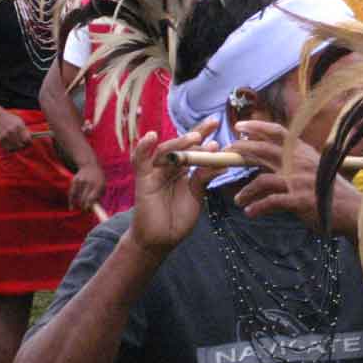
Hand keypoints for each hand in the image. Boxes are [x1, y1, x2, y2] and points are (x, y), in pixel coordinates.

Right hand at [0, 110, 30, 151]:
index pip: (27, 139)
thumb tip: (30, 139)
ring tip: (18, 146)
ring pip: (14, 147)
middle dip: (23, 146)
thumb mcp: (20, 121)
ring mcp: (5, 135)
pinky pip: (7, 147)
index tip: (30, 144)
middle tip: (24, 146)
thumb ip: (25, 130)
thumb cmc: (11, 119)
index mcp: (19, 126)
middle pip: (21, 144)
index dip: (29, 143)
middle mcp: (12, 131)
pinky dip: (10, 148)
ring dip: (17, 148)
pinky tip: (12, 145)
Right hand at [69, 161, 105, 210]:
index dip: (89, 206)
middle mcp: (89, 183)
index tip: (88, 211)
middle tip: (85, 211)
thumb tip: (95, 209)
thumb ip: (99, 197)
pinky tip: (72, 208)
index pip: (91, 198)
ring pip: (77, 197)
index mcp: (98, 185)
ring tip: (80, 207)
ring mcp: (81, 181)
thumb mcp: (102, 186)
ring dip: (78, 204)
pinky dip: (71, 201)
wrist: (90, 166)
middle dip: (83, 206)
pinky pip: (71, 193)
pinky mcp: (74, 181)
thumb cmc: (99, 179)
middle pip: (83, 198)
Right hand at [127, 119, 222, 259]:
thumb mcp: (197, 195)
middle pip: (182, 144)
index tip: (218, 123)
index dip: (205, 134)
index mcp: (184, 169)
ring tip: (196, 137)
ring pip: (166, 151)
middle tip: (213, 122)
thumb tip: (221, 162)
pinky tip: (151, 137)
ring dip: (180, 142)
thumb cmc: (179, 217)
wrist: (162, 239)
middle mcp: (170, 167)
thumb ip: (204, 178)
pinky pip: (140, 161)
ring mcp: (156, 172)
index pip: (195, 147)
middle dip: (197, 132)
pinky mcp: (143, 180)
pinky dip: (143, 148)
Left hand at [227, 120, 362, 240]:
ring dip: (246, 191)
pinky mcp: (299, 200)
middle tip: (227, 154)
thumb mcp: (315, 169)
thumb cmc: (332, 192)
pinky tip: (251, 213)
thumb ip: (296, 162)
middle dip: (242, 151)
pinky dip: (257, 207)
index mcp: (304, 152)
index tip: (240, 126)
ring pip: (262, 180)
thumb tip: (273, 159)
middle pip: (263, 150)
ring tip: (239, 201)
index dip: (257, 127)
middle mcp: (299, 162)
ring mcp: (299, 181)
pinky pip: (270, 202)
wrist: (352, 211)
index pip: (277, 132)